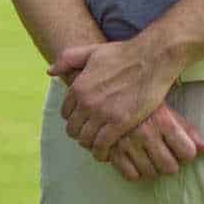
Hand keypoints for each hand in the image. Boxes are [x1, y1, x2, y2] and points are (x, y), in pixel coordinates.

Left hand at [52, 34, 182, 152]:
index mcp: (78, 87)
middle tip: (92, 136)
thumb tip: (50, 71)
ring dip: (91, 145)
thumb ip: (68, 59)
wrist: (153, 58)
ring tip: (99, 146)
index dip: (74, 119)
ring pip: (85, 140)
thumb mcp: (92, 51)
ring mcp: (102, 113)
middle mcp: (86, 101)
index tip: (84, 122)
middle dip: (81, 134)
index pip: (66, 113)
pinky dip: (102, 152)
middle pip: (73, 129)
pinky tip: (108, 152)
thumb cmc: (125, 54)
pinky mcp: (119, 123)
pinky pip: (102, 145)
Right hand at [102, 102, 203, 181]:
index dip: (186, 153)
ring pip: (150, 173)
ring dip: (153, 169)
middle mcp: (146, 133)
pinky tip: (135, 161)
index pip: (187, 153)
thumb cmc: (144, 106)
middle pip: (169, 167)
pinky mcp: (112, 151)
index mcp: (163, 121)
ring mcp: (128, 143)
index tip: (180, 148)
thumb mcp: (167, 112)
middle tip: (165, 155)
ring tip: (150, 157)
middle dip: (170, 164)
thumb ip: (188, 131)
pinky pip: (130, 176)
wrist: (109, 97)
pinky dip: (135, 172)